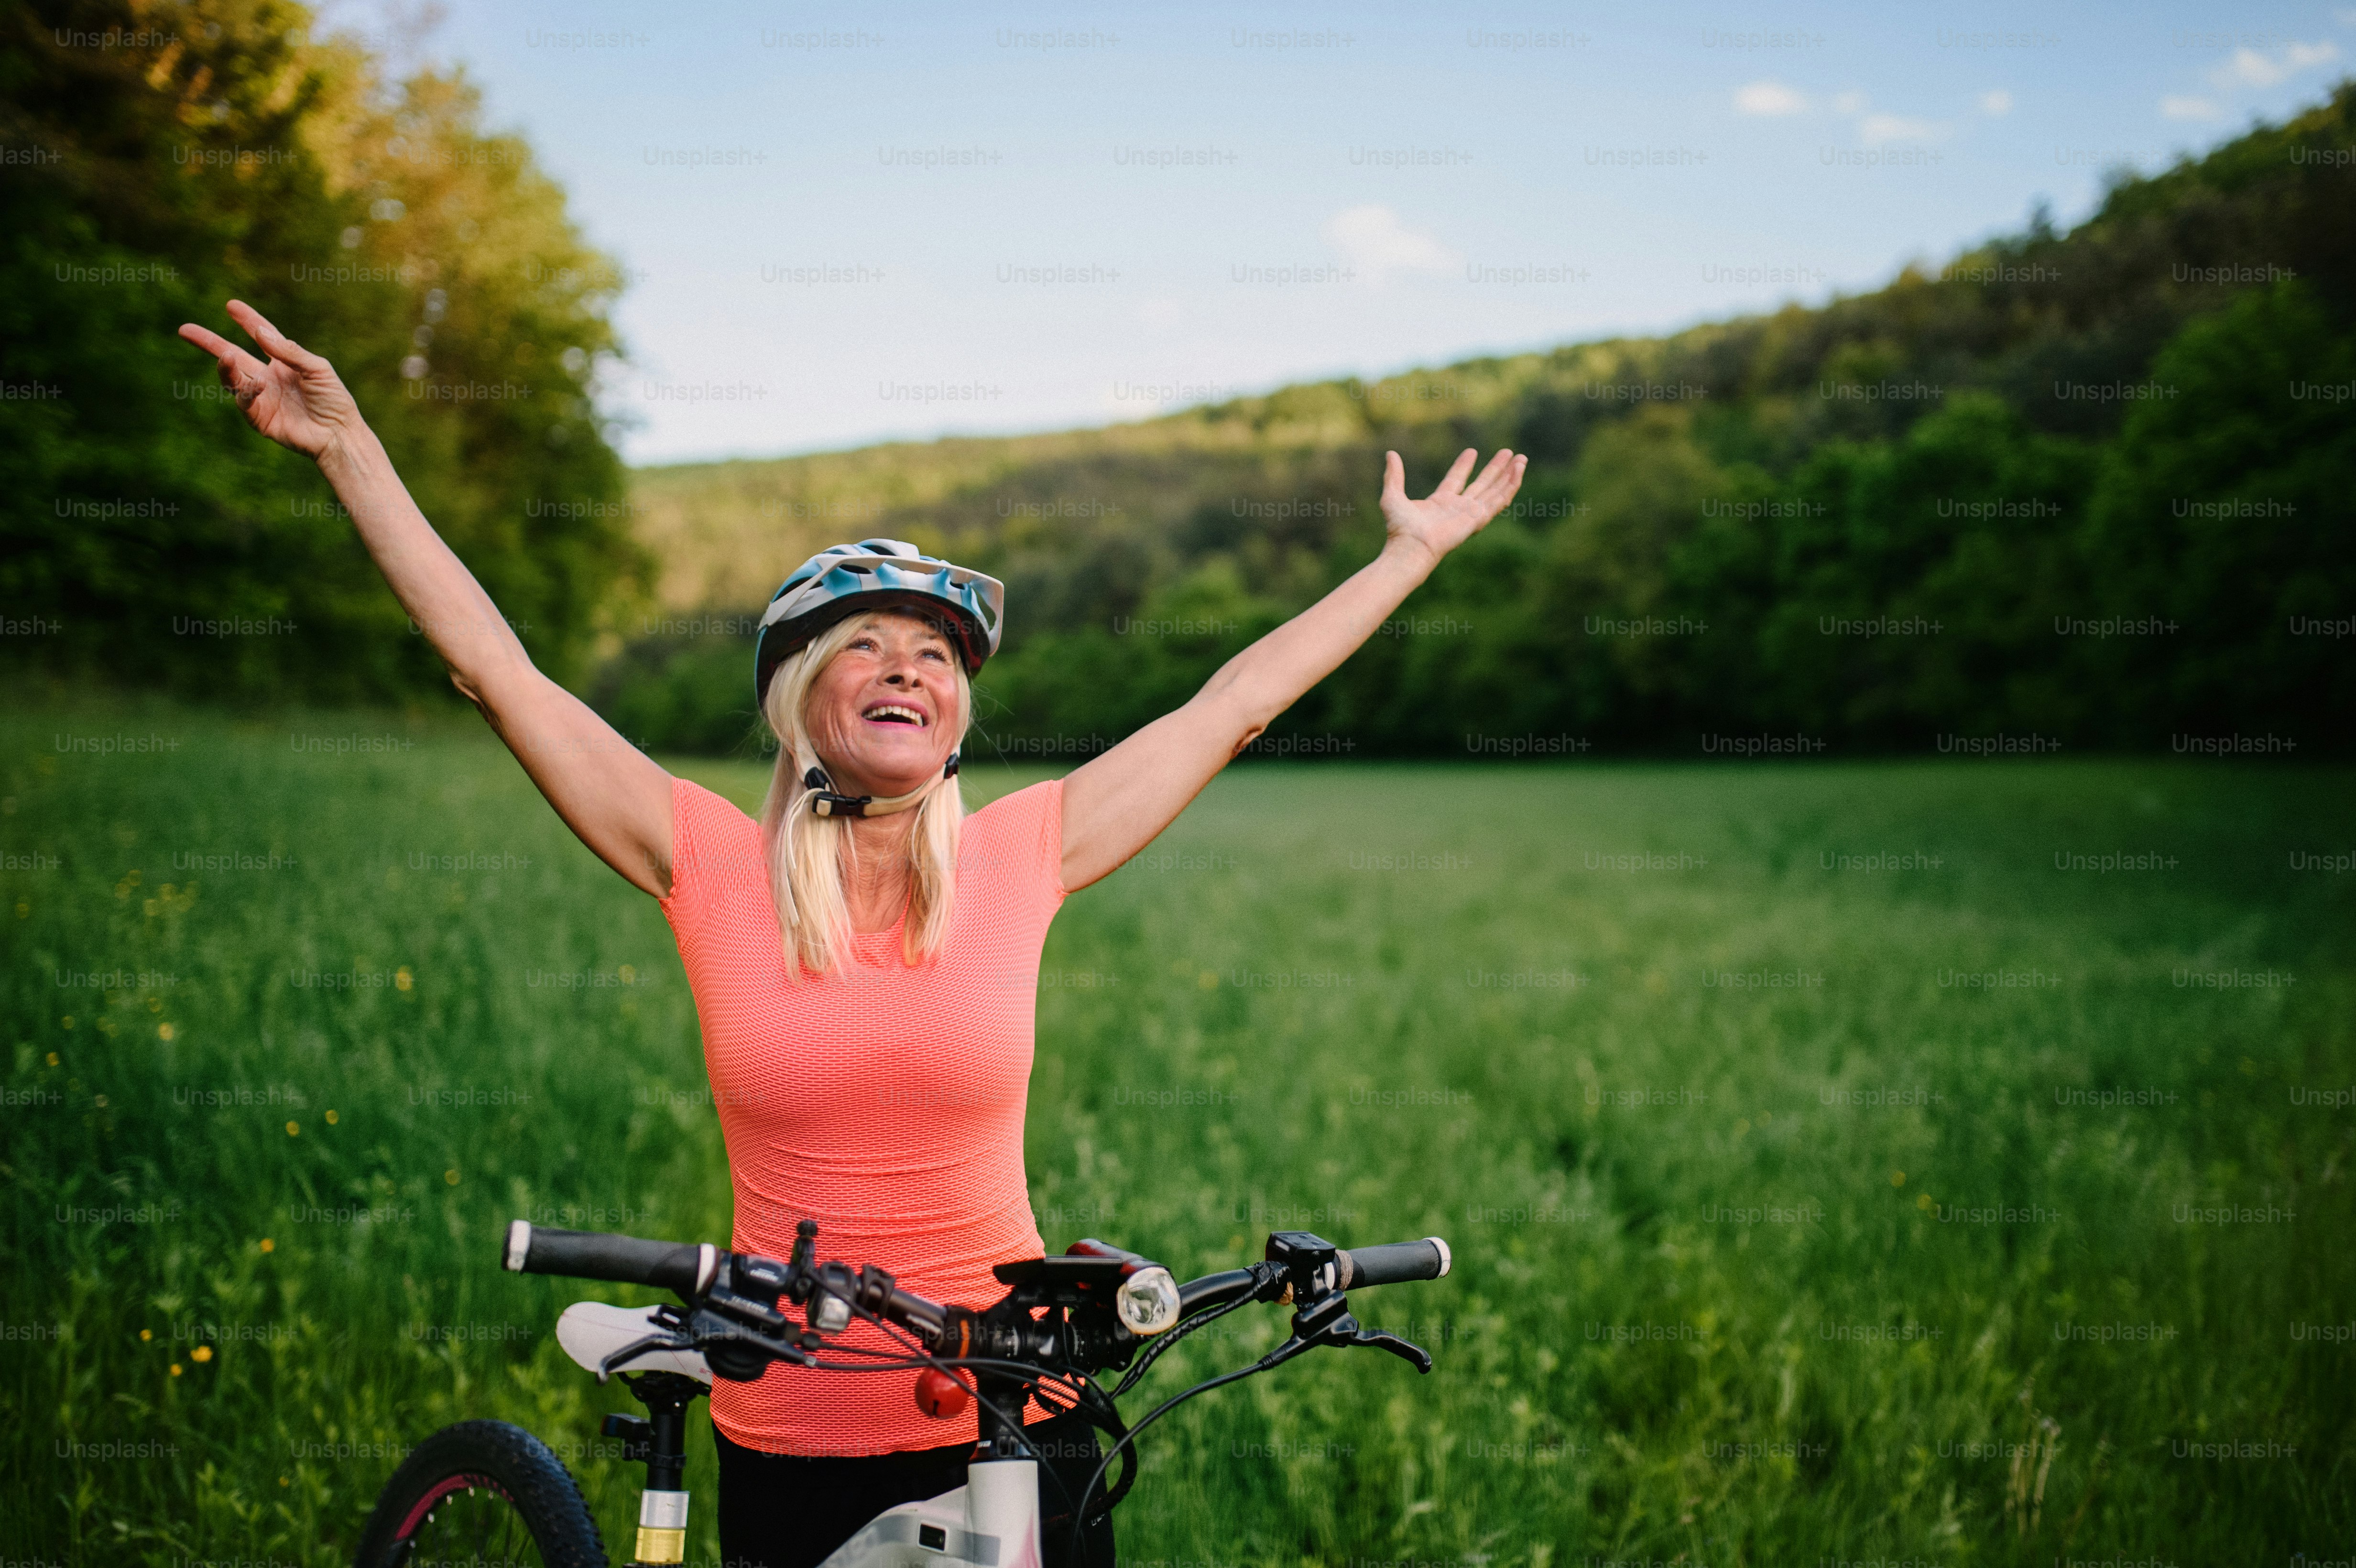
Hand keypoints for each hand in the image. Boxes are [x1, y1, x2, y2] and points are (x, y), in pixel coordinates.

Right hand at [176, 300, 362, 462]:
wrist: (339, 434)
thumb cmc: (334, 400)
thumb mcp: (317, 369)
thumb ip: (289, 351)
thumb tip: (260, 331)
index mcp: (284, 363)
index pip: (261, 337)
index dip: (247, 321)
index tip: (231, 306)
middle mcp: (268, 378)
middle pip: (233, 356)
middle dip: (209, 343)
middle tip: (185, 329)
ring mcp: (262, 398)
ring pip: (232, 379)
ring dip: (225, 366)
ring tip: (225, 356)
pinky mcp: (259, 418)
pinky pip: (244, 401)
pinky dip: (247, 391)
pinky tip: (257, 385)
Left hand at [1379, 447, 1526, 568]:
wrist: (1411, 546)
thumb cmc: (1400, 528)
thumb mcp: (1392, 495)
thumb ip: (1394, 475)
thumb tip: (1390, 454)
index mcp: (1440, 503)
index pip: (1456, 480)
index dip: (1463, 466)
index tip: (1472, 452)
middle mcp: (1458, 509)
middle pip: (1481, 484)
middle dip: (1495, 469)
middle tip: (1508, 452)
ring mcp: (1470, 514)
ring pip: (1495, 491)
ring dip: (1509, 475)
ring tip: (1521, 458)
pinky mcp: (1479, 519)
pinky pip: (1500, 500)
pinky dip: (1511, 485)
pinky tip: (1518, 471)